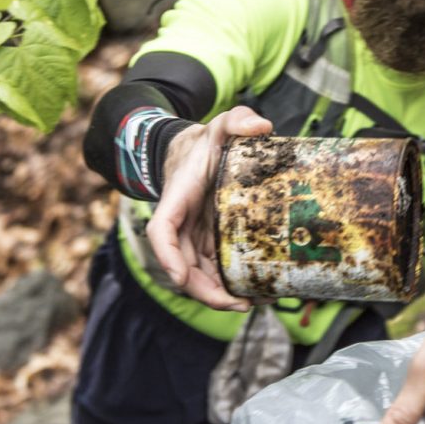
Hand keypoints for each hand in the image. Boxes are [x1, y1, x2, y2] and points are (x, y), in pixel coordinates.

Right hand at [146, 106, 271, 309]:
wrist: (200, 154)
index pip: (162, 231)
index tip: (179, 276)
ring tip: (254, 303)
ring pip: (199, 276)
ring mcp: (193, 238)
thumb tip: (262, 126)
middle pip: (181, 266)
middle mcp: (181, 225)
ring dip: (220, 296)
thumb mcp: (222, 124)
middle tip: (237, 303)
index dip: (168, 256)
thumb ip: (238, 119)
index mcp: (177, 199)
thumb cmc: (209, 143)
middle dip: (204, 290)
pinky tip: (258, 295)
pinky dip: (230, 287)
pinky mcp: (208, 245)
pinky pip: (214, 272)